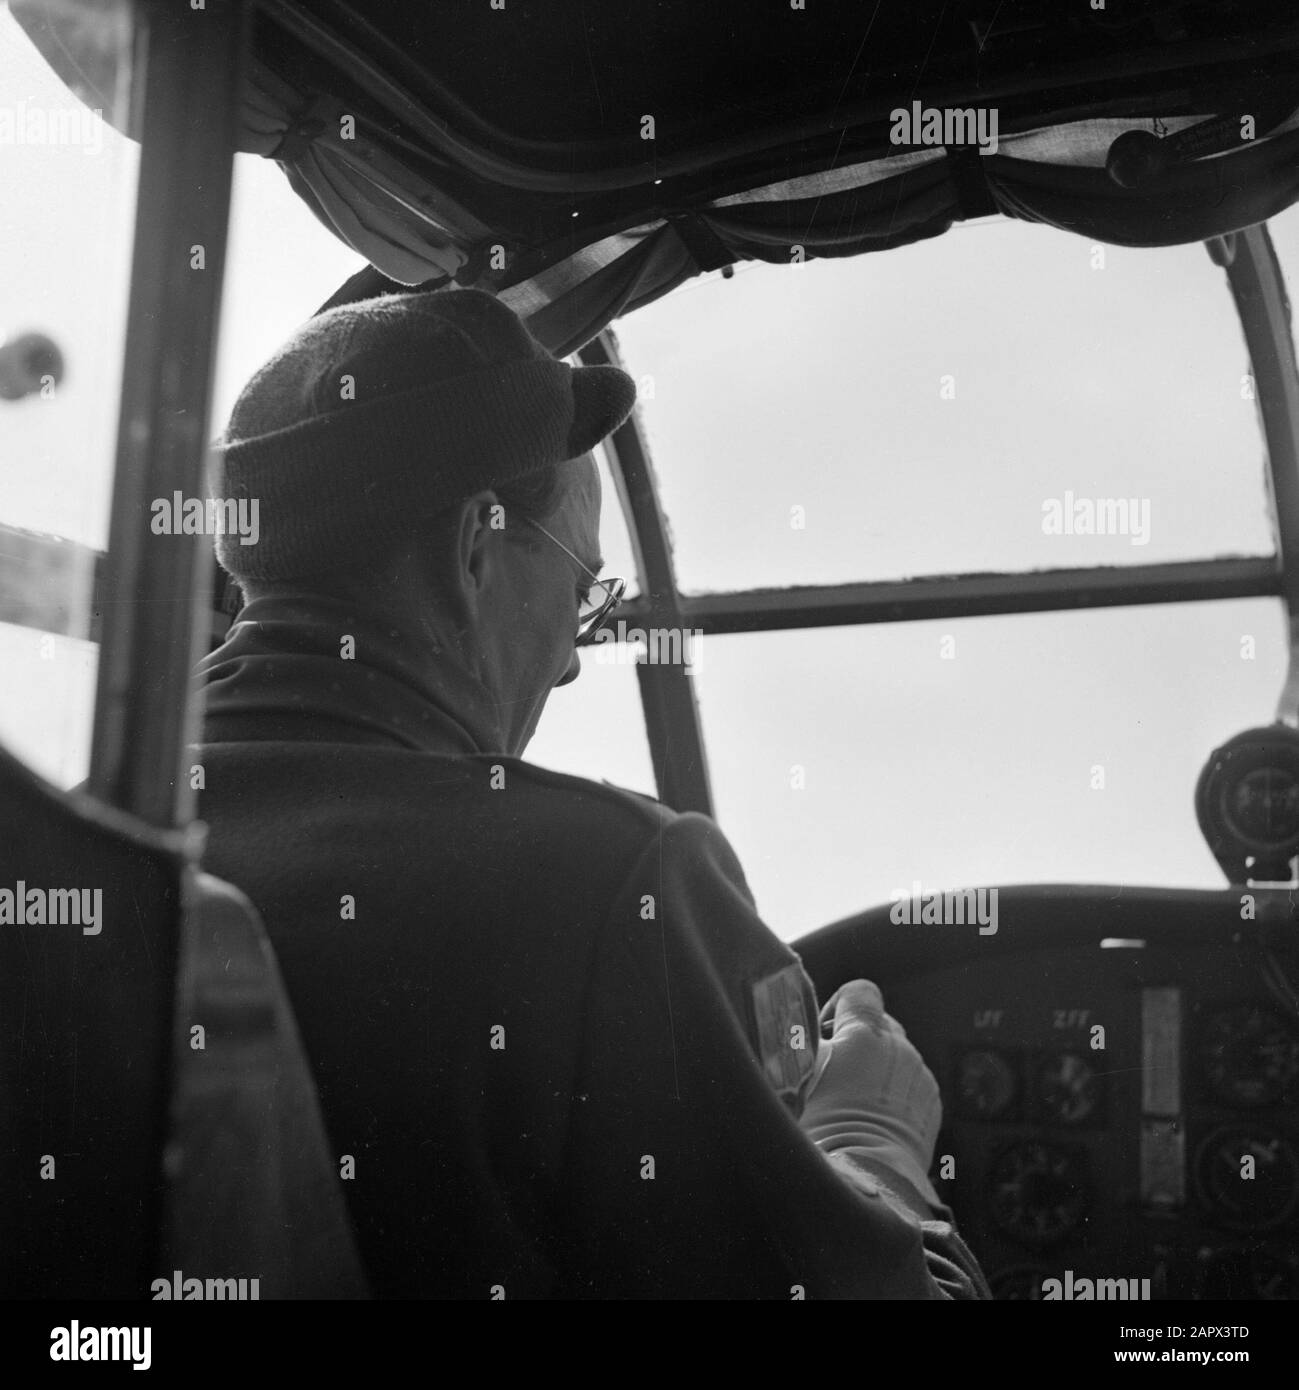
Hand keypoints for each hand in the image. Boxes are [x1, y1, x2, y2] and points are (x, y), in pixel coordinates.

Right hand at [799, 979, 941, 1202]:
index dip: (840, 1006)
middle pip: (880, 1024)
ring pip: (896, 1056)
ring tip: (853, 1101)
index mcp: (865, 1032)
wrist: (867, 1176)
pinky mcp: (932, 1103)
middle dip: (858, 1040)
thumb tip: (801, 1030)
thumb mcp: (800, 1075)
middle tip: (834, 1071)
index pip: (860, 991)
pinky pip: (911, 1084)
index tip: (826, 1032)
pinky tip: (873, 1116)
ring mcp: (919, 1075)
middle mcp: (899, 1047)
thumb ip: (805, 1041)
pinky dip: (894, 1092)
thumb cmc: (825, 1125)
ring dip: (877, 1068)